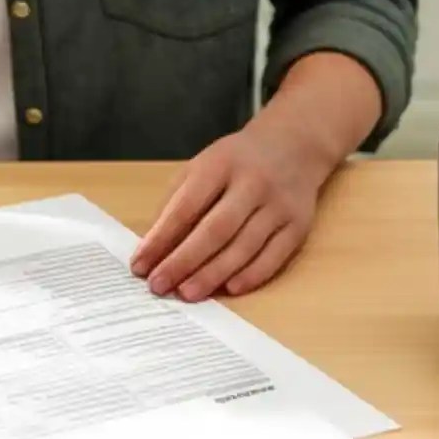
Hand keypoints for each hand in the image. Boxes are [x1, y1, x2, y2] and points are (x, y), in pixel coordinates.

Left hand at [129, 125, 332, 301]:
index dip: (161, 238)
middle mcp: (253, 183)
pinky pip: (274, 257)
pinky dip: (251, 276)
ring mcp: (279, 205)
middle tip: (159, 285)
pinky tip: (230, 289)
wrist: (294, 145)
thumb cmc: (236, 163)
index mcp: (220, 164)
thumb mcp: (201, 168)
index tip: (140, 264)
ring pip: (244, 247)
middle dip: (184, 261)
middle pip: (215, 230)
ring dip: (213, 274)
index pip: (186, 206)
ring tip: (187, 293)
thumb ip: (177, 203)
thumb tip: (154, 250)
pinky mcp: (299, 225)